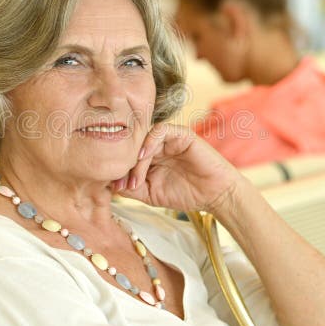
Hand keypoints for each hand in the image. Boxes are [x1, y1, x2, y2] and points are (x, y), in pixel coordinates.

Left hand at [111, 123, 244, 212]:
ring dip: (136, 160)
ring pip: (143, 140)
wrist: (215, 195)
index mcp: (149, 159)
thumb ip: (132, 188)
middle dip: (125, 167)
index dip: (119, 171)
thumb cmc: (186, 194)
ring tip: (136, 178)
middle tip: (123, 184)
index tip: (115, 188)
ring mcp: (168, 140)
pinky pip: (160, 131)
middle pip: (132, 148)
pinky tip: (144, 156)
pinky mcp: (181, 134)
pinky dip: (149, 141)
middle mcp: (156, 147)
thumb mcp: (151, 194)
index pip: (127, 158)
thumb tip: (110, 184)